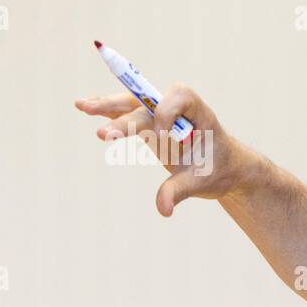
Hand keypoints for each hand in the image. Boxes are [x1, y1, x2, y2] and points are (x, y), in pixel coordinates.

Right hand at [74, 85, 257, 216]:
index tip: (163, 137)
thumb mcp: (201, 181)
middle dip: (125, 119)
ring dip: (107, 106)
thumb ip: (179, 191)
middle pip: (147, 103)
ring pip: (132, 105)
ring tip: (82, 106)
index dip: (167, 113)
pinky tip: (83, 106)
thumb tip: (163, 210)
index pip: (179, 97)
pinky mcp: (150, 125)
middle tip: (104, 136)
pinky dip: (108, 111)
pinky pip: (127, 113)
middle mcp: (178, 109)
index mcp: (199, 113)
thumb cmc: (218, 170)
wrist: (224, 169)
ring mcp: (161, 115)